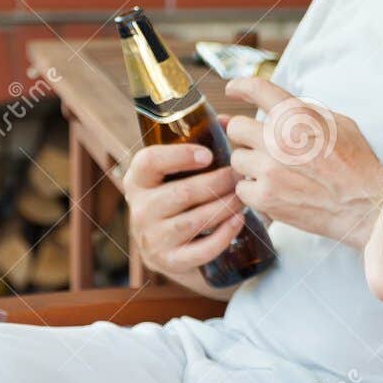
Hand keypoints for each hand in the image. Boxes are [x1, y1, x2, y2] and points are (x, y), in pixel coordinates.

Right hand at [122, 143, 246, 285]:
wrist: (173, 248)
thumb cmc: (181, 199)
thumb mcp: (177, 174)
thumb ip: (198, 148)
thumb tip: (228, 120)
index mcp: (138, 180)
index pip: (149, 162)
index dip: (179, 156)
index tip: (208, 154)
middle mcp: (140, 209)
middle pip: (181, 193)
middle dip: (218, 182)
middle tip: (241, 174)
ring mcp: (152, 239)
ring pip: (194, 220)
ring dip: (225, 206)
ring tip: (244, 196)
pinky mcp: (170, 262)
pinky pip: (201, 250)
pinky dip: (224, 235)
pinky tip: (239, 220)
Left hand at [223, 77, 382, 249]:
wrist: (365, 206)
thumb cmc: (356, 163)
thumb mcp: (337, 123)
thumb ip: (304, 112)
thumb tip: (271, 107)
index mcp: (298, 116)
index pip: (257, 89)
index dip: (241, 86)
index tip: (233, 89)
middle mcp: (279, 139)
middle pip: (237, 127)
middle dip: (248, 134)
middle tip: (263, 144)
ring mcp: (269, 170)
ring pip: (237, 158)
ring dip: (250, 163)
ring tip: (273, 171)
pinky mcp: (264, 197)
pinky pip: (241, 188)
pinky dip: (254, 190)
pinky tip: (274, 190)